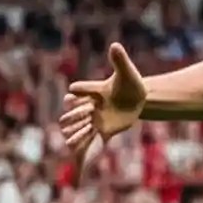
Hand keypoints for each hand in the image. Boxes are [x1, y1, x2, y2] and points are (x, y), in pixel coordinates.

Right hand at [59, 43, 147, 178]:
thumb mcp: (127, 72)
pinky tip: (79, 158)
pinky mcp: (105, 129)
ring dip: (77, 134)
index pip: (84, 90)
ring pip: (84, 127)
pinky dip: (86, 149)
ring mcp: (98, 119)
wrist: (137, 98)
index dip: (79, 93)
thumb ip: (120, 60)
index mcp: (96, 91)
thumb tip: (115, 45)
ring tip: (69, 142)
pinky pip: (94, 140)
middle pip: (81, 112)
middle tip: (64, 124)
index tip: (70, 94)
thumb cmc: (130, 83)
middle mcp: (93, 106)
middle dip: (74, 118)